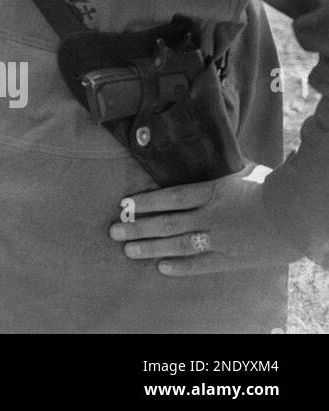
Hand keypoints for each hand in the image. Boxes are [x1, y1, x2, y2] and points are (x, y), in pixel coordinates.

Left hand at [109, 163, 306, 274]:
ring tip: (127, 250)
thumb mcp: (244, 168)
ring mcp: (218, 239)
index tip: (124, 204)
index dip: (145, 201)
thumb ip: (225, 165)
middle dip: (137, 226)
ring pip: (177, 244)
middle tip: (113, 231)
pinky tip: (161, 268)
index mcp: (211, 191)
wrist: (297, 214)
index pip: (169, 196)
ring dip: (150, 247)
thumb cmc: (273, 186)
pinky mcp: (232, 258)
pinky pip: (201, 264)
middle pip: (166, 222)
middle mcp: (208, 216)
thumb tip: (212, 143)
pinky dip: (181, 267)